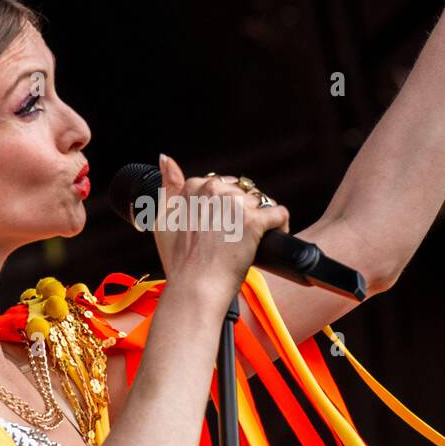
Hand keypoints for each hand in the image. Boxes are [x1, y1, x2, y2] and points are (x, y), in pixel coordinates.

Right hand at [152, 153, 289, 302]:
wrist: (195, 287)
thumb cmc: (180, 261)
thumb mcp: (163, 219)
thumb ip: (167, 186)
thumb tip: (166, 158)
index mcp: (193, 187)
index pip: (221, 184)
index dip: (225, 204)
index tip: (223, 224)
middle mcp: (213, 190)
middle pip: (242, 191)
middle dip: (244, 210)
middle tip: (238, 235)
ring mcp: (234, 205)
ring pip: (261, 200)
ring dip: (262, 217)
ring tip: (256, 238)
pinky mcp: (254, 221)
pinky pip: (278, 213)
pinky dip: (281, 224)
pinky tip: (275, 235)